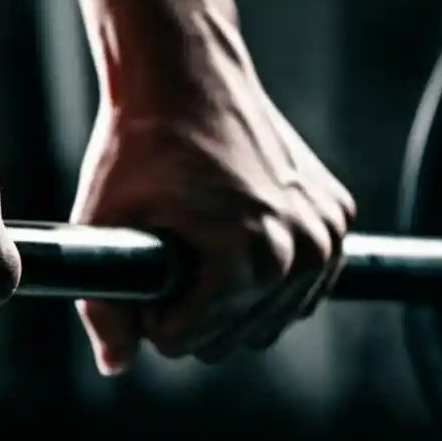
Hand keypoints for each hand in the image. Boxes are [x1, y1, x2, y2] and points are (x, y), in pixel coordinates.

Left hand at [71, 56, 354, 370]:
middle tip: (166, 257)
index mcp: (248, 254)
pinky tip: (232, 238)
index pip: (188, 339)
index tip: (142, 270)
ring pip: (272, 319)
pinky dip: (268, 277)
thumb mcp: (103, 222)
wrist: (186, 74)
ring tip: (195, 246)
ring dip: (231, 300)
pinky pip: (303, 284)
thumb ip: (103, 306)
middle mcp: (302, 247)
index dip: (151, 312)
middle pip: (234, 337)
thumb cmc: (140, 144)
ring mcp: (328, 230)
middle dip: (192, 313)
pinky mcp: (338, 214)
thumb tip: (114, 365)